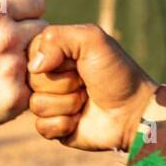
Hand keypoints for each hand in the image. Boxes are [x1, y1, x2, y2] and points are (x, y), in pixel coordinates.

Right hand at [0, 0, 46, 128]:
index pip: (37, 0)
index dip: (23, 9)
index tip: (7, 20)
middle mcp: (4, 37)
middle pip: (42, 27)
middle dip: (26, 33)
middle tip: (0, 44)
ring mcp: (11, 68)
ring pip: (43, 53)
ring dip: (29, 55)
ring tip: (3, 60)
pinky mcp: (15, 96)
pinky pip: (38, 81)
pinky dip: (26, 80)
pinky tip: (4, 81)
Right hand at [26, 24, 156, 150]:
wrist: (134, 110)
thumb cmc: (116, 72)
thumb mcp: (92, 39)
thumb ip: (57, 37)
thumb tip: (33, 66)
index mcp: (55, 52)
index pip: (32, 54)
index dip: (54, 60)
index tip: (77, 61)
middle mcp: (50, 77)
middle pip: (33, 81)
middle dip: (64, 83)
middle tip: (85, 82)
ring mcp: (51, 102)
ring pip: (36, 105)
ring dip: (68, 104)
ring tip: (86, 100)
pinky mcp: (54, 127)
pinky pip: (42, 127)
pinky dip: (64, 123)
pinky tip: (80, 119)